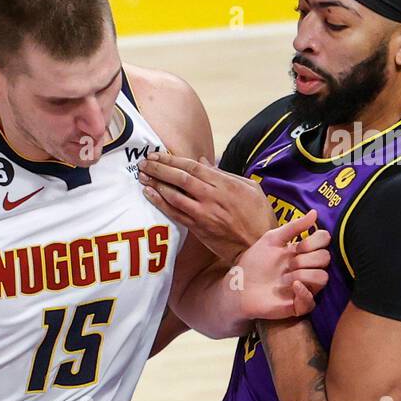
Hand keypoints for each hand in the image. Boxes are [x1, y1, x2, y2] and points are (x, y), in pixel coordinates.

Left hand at [140, 150, 276, 260]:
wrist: (258, 246)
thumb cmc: (259, 216)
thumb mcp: (251, 188)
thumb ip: (225, 174)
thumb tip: (203, 162)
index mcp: (226, 184)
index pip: (193, 167)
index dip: (173, 159)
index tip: (157, 154)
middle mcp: (212, 197)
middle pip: (180, 178)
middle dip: (160, 169)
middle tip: (144, 162)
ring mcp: (204, 214)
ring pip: (175, 196)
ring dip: (156, 184)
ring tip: (142, 175)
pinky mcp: (198, 229)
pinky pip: (175, 214)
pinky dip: (160, 203)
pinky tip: (149, 194)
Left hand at [235, 209, 330, 320]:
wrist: (238, 287)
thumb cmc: (254, 263)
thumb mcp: (271, 240)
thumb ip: (293, 227)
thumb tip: (315, 212)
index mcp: (302, 252)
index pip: (324, 241)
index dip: (316, 241)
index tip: (299, 246)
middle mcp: (307, 268)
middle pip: (326, 258)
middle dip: (306, 259)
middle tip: (288, 264)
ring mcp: (305, 287)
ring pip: (323, 278)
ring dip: (304, 274)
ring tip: (285, 278)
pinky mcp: (298, 305)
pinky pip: (312, 301)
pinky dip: (304, 292)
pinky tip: (293, 286)